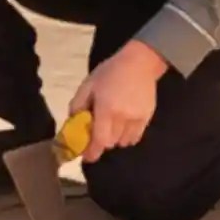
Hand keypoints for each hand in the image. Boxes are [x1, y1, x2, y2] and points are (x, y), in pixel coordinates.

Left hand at [67, 40, 167, 162]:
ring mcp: (137, 119)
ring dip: (115, 139)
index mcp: (106, 108)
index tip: (87, 157)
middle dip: (102, 141)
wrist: (140, 63)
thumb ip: (78, 105)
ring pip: (123, 142)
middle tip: (98, 133)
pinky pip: (135, 138)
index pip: (99, 140)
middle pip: (110, 143)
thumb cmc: (110, 72)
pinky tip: (124, 126)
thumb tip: (72, 123)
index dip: (92, 152)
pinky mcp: (147, 118)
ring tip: (112, 126)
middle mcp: (122, 117)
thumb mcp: (88, 85)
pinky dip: (127, 137)